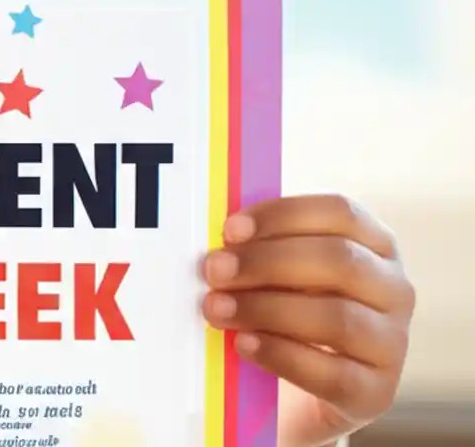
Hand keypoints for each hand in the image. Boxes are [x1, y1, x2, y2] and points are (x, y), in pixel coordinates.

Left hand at [201, 196, 414, 446]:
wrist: (294, 394)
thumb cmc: (282, 315)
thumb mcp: (278, 275)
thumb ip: (260, 250)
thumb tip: (222, 240)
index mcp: (374, 245)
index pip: (341, 213)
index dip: (284, 216)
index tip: (231, 230)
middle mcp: (393, 289)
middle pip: (339, 261)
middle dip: (267, 262)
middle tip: (214, 270)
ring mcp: (391, 342)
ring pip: (337, 317)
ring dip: (267, 309)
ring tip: (217, 309)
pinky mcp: (376, 392)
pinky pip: (332, 374)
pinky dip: (281, 355)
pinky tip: (244, 344)